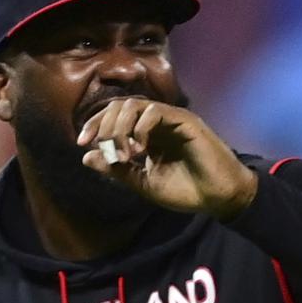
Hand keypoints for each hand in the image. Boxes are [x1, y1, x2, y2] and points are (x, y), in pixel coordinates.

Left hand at [77, 97, 258, 218]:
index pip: (114, 117)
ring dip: (120, 127)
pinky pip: (154, 112)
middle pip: (120, 106)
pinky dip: (140, 128)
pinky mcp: (185, 120)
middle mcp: (157, 122)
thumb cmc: (186, 191)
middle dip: (104, 125)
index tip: (83, 143)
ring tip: (123, 153)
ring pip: (134, 105)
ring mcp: (171, 119)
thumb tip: (86, 156)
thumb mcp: (144, 183)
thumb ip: (117, 170)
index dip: (94, 125)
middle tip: (106, 149)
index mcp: (147, 134)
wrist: (218, 197)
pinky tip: (140, 149)